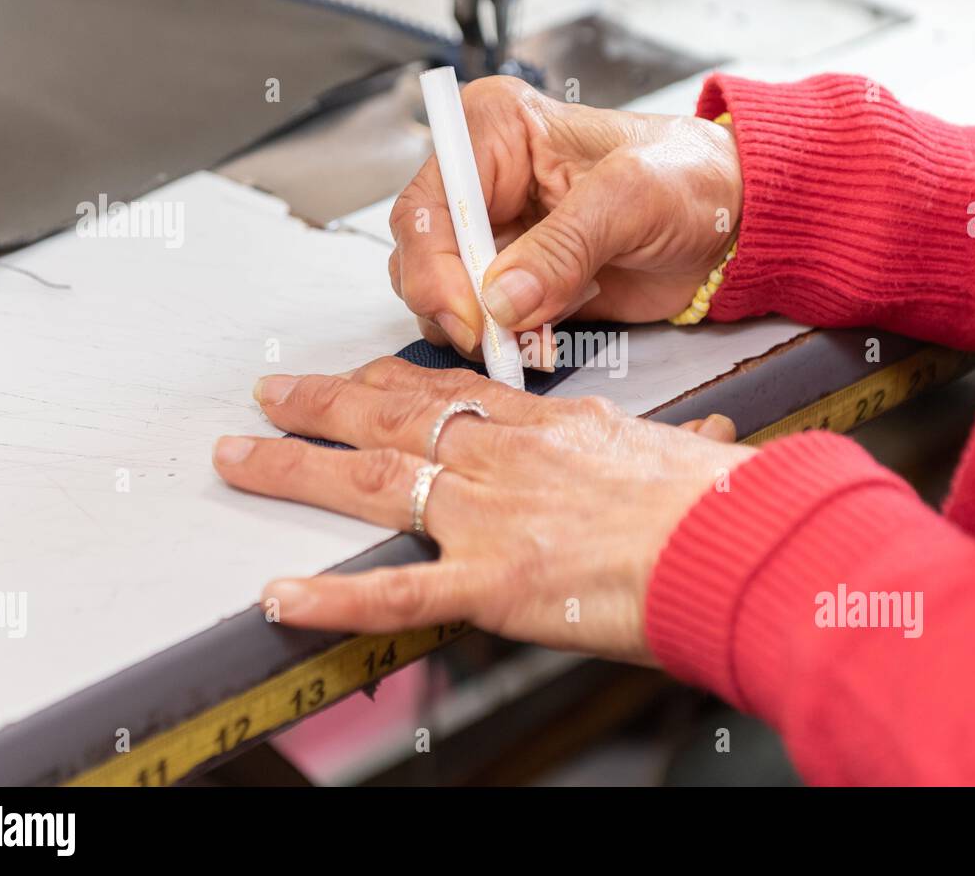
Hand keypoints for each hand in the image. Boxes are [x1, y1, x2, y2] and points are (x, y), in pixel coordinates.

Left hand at [212, 358, 751, 663]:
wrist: (733, 540)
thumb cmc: (721, 503)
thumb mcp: (698, 457)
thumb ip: (690, 448)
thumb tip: (720, 443)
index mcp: (552, 427)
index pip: (455, 390)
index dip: (394, 380)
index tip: (358, 375)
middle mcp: (508, 458)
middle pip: (394, 415)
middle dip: (322, 401)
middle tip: (270, 391)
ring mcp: (492, 516)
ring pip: (375, 480)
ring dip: (296, 467)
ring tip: (242, 456)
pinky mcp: (494, 582)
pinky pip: (395, 594)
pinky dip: (331, 599)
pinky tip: (280, 597)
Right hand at [389, 76, 741, 358]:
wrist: (733, 223)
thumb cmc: (692, 178)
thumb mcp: (632, 197)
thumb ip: (564, 247)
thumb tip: (500, 299)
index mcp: (495, 131)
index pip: (427, 203)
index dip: (434, 265)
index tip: (471, 315)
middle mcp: (484, 182)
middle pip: (423, 255)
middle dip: (456, 305)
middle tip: (498, 340)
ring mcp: (498, 236)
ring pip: (445, 295)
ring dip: (484, 329)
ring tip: (539, 336)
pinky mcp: (520, 283)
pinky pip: (486, 324)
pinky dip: (509, 343)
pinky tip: (550, 339)